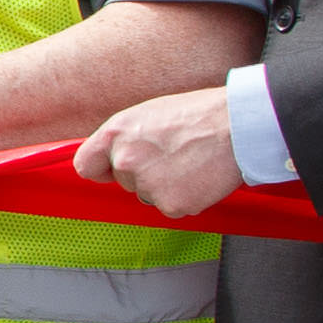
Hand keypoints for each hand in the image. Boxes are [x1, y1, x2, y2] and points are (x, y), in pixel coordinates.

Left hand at [79, 88, 243, 220]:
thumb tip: (113, 159)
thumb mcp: (148, 114)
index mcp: (116, 133)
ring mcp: (147, 185)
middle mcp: (125, 160)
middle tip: (173, 154)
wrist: (237, 126)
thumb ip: (125, 138)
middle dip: (144, 173)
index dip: (102, 168)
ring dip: (165, 185)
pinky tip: (199, 175)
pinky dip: (185, 196)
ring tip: (189, 161)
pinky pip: (171, 207)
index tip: (112, 169)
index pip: (86, 165)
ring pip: (148, 195)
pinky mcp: (171, 205)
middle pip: (124, 181)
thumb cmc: (198, 115)